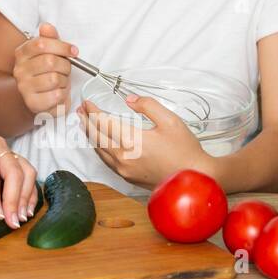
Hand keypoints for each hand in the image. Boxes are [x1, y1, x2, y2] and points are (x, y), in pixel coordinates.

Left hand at [0, 130, 37, 226]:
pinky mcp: (11, 161)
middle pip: (15, 172)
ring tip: (21, 217)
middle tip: (13, 221)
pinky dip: (28, 193)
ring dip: (25, 196)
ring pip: (26, 172)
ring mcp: (6, 151)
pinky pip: (26, 175)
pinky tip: (25, 209)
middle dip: (15, 199)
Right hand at [12, 22, 77, 117]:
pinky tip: (58, 93)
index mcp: (22, 53)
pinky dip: (63, 94)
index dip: (62, 46)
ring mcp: (24, 87)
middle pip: (50, 61)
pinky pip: (56, 95)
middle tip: (66, 70)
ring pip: (54, 79)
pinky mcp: (32, 103)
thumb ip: (49, 39)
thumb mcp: (47, 53)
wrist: (33, 98)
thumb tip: (47, 26)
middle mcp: (19, 69)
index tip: (74, 51)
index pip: (41, 44)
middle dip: (65, 66)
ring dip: (64, 81)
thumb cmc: (44, 73)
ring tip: (61, 82)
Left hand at [77, 95, 209, 188]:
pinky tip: (100, 143)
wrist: (196, 178)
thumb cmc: (185, 150)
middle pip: (96, 136)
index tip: (87, 102)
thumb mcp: (170, 120)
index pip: (103, 122)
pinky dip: (99, 149)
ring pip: (99, 150)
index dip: (93, 111)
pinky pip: (106, 161)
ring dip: (90, 135)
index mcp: (131, 141)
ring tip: (85, 123)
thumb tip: (129, 100)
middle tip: (80, 110)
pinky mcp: (128, 178)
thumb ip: (147, 105)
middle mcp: (123, 157)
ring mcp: (124, 170)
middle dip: (86, 121)